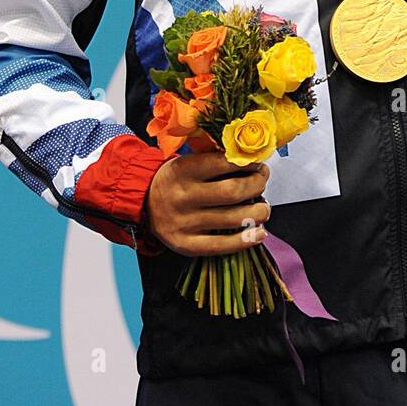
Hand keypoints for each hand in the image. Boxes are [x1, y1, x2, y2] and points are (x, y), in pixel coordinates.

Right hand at [143, 152, 270, 257]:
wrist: (142, 202)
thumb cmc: (175, 179)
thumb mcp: (187, 161)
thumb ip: (215, 160)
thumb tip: (254, 161)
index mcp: (183, 170)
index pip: (224, 163)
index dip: (249, 163)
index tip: (258, 163)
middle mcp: (183, 196)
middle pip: (233, 191)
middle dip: (257, 185)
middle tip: (262, 181)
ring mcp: (184, 223)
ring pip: (233, 219)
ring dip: (258, 213)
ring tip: (264, 208)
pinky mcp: (186, 244)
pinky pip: (222, 245)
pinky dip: (246, 239)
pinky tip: (259, 232)